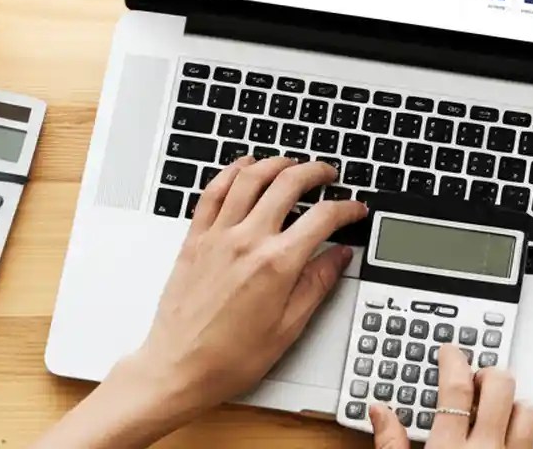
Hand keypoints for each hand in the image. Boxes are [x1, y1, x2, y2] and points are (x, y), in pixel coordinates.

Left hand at [33, 157, 365, 448]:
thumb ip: (317, 284)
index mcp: (276, 264)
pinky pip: (213, 192)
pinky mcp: (195, 239)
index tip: (354, 210)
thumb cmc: (229, 358)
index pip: (323, 218)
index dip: (346, 208)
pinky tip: (244, 167)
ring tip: (292, 164)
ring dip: (276, 163)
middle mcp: (247, 241)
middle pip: (288, 184)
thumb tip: (339, 256)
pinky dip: (231, 172)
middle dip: (316, 172)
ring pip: (250, 178)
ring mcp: (218, 236)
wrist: (178, 369)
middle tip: (328, 175)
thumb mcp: (289, 327)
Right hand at [369, 345, 532, 448]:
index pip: (457, 388)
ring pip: (526, 410)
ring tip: (493, 406)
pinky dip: (522, 426)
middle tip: (473, 378)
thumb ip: (391, 444)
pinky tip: (506, 432)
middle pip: (499, 387)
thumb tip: (379, 412)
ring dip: (512, 401)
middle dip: (487, 374)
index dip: (453, 361)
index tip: (449, 352)